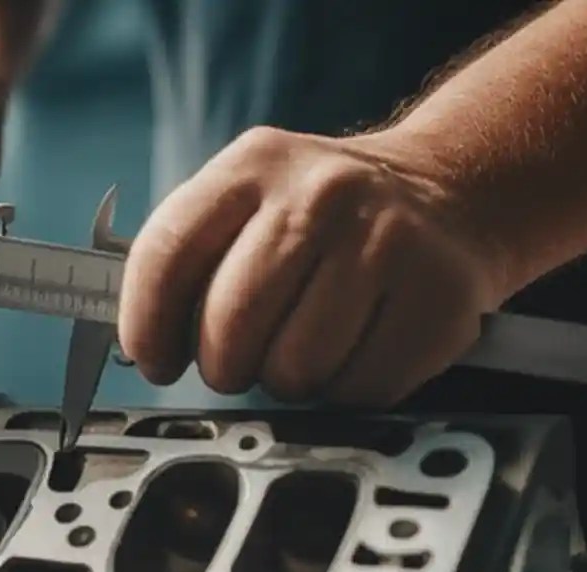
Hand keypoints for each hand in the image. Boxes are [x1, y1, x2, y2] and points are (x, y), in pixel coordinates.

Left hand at [118, 126, 517, 407]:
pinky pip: (359, 389)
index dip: (145, 324)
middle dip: (221, 365)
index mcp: (253, 165)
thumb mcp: (249, 202)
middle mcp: (320, 194)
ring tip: (302, 348)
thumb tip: (140, 343)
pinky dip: (345, 391)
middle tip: (235, 362)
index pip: (166, 253)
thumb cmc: (320, 219)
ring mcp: (386, 242)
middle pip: (230, 323)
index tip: (152, 359)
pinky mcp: (438, 296)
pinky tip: (353, 352)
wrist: (446, 192)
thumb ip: (189, 258)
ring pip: (294, 367)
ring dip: (286, 380)